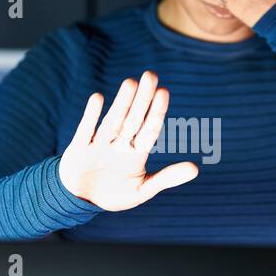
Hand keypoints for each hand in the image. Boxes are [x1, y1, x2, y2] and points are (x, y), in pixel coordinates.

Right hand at [58, 71, 198, 211]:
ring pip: (113, 121)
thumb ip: (167, 178)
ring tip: (131, 82)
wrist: (81, 201)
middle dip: (142, 98)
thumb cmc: (114, 194)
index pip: (149, 129)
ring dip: (121, 103)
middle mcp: (119, 144)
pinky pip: (85, 130)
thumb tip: (196, 169)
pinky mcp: (79, 148)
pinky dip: (91, 116)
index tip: (164, 91)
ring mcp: (99, 144)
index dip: (156, 111)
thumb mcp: (142, 190)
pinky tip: (98, 98)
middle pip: (133, 118)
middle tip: (151, 75)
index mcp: (136, 153)